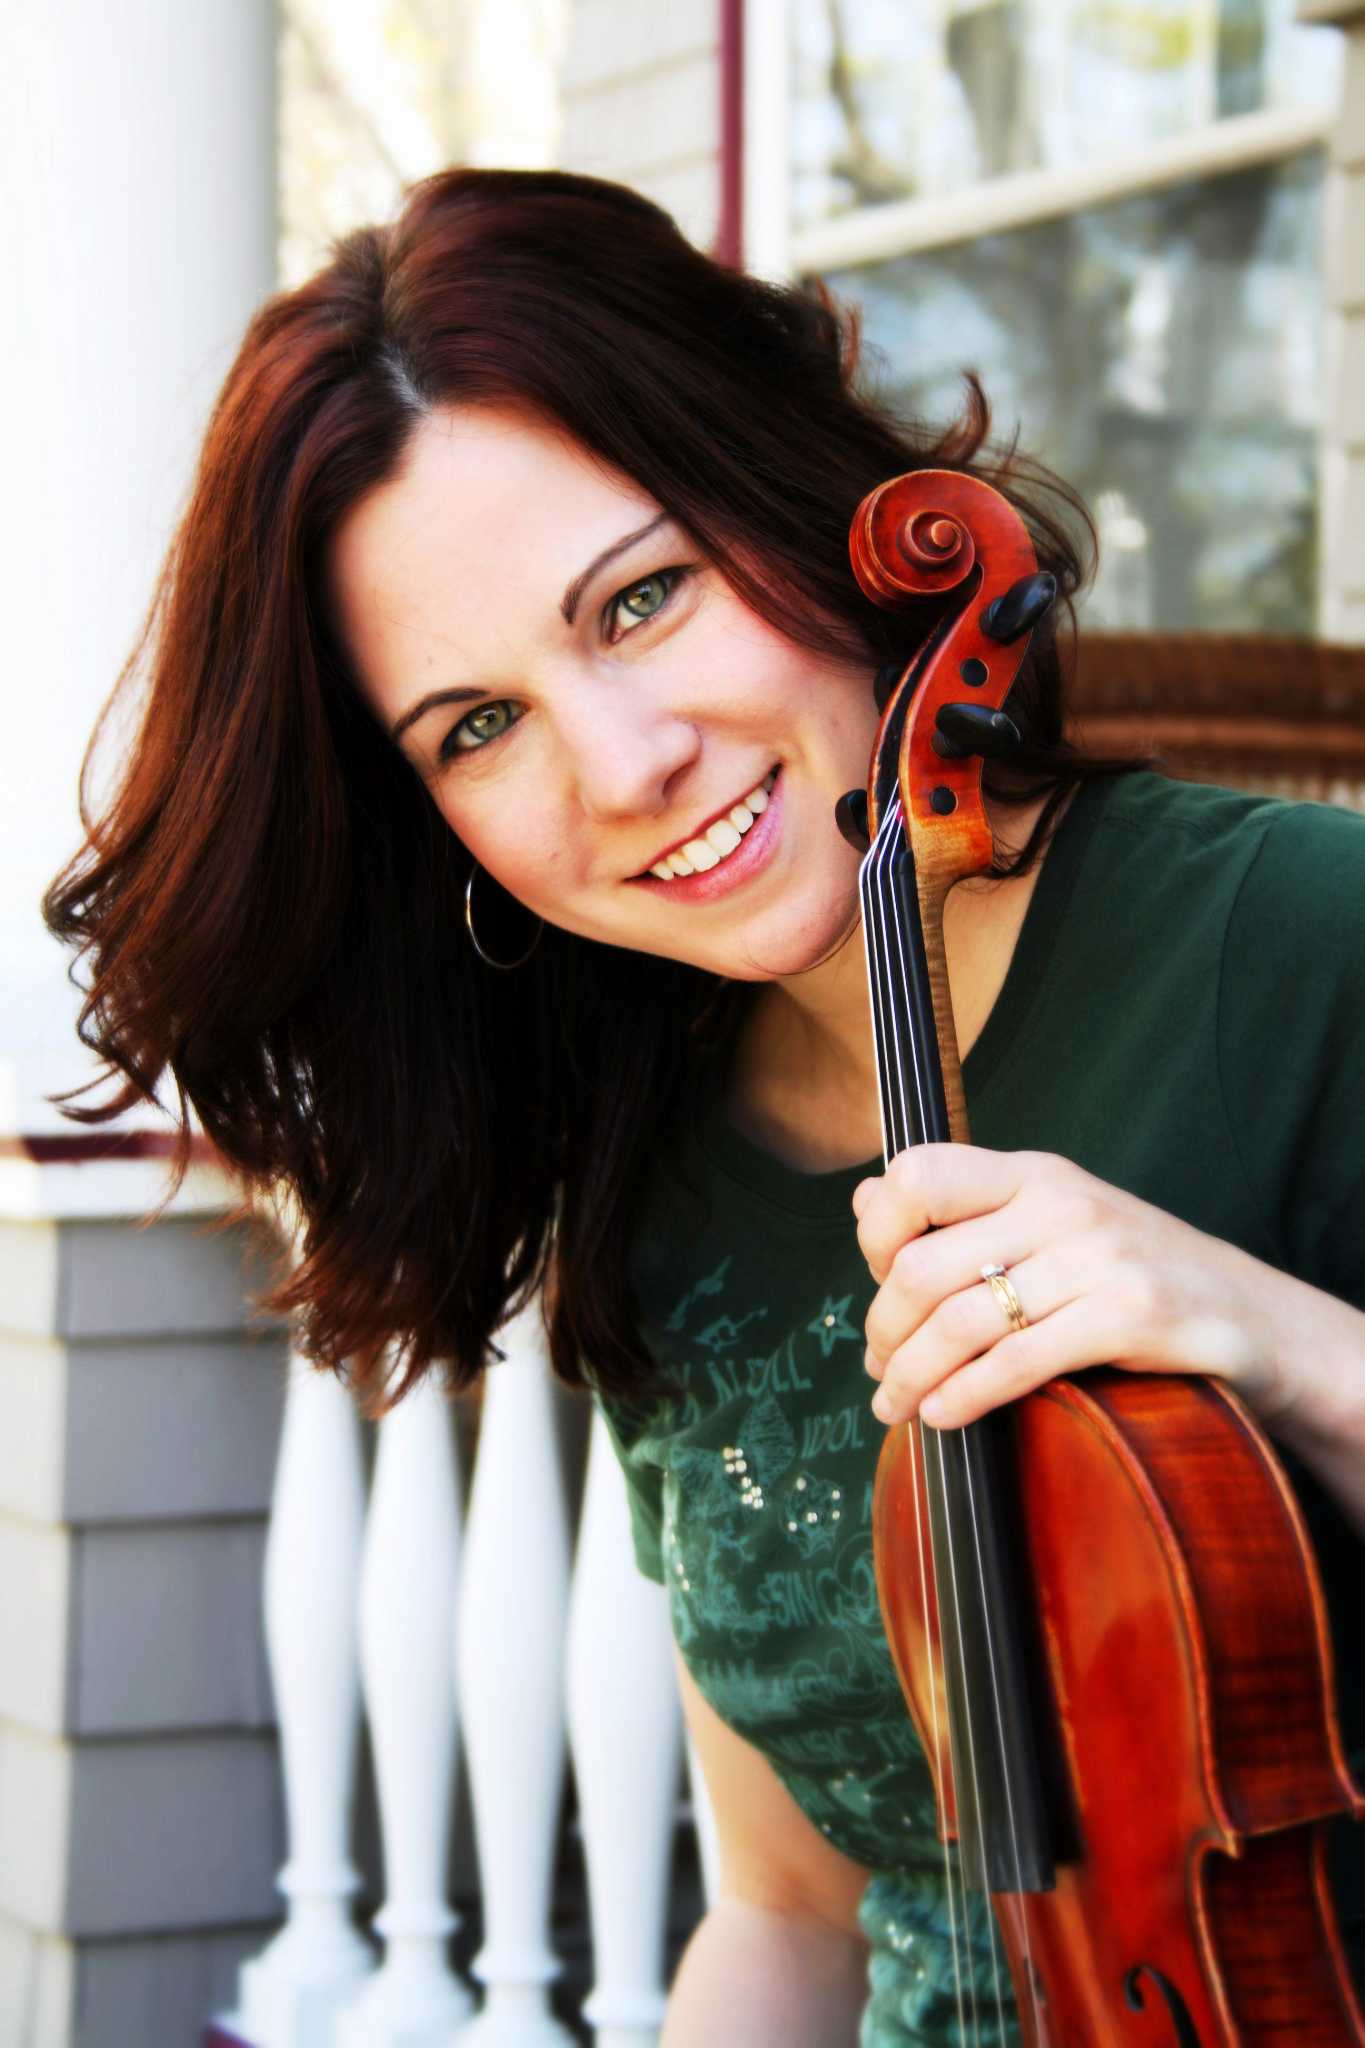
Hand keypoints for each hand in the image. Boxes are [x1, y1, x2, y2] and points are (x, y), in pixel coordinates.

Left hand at [853, 1144, 1279, 1430]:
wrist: (1252, 1317)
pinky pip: (1015, 1363)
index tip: (878, 1281)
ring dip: (912, 1375)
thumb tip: (864, 1198)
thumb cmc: (1135, 1273)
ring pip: (960, 1322)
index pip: (919, 1174)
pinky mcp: (1126, 1316)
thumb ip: (962, 1214)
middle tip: (879, 1369)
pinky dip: (963, 1397)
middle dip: (885, 1330)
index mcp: (1033, 1174)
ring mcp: (1096, 1258)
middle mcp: (1061, 1204)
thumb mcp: (1050, 1223)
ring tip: (896, 1404)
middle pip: (924, 1267)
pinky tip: (943, 1416)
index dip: (878, 1233)